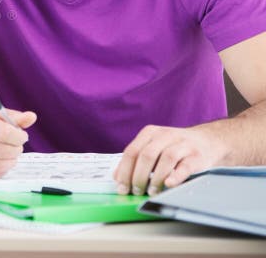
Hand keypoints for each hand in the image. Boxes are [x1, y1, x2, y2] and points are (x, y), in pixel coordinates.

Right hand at [0, 108, 36, 178]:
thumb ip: (13, 117)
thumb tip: (31, 117)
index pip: (6, 133)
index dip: (20, 137)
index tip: (22, 137)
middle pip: (5, 151)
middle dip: (17, 150)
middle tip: (16, 147)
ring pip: (0, 165)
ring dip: (11, 161)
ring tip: (9, 155)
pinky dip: (1, 170)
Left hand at [113, 124, 228, 195]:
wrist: (208, 140)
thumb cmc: (175, 147)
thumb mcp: (153, 147)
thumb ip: (136, 159)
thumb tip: (117, 177)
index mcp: (150, 133)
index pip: (132, 151)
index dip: (124, 170)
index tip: (121, 187)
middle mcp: (165, 135)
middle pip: (146, 155)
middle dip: (138, 176)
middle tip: (136, 191)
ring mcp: (182, 144)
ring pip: (165, 159)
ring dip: (156, 178)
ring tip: (151, 192)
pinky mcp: (197, 155)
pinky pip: (185, 165)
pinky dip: (176, 175)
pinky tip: (169, 184)